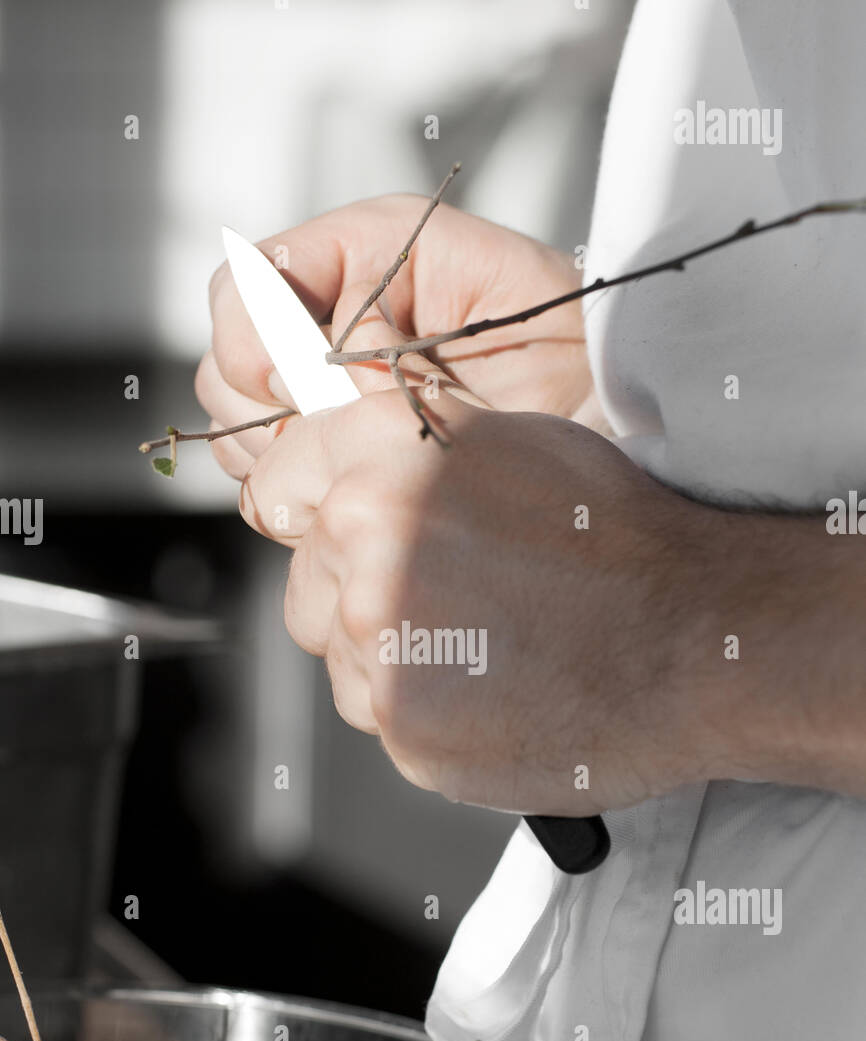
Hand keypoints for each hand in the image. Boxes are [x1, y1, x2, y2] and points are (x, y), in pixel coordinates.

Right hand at [196, 195, 591, 478]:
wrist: (612, 432)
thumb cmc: (573, 351)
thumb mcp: (493, 300)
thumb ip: (388, 316)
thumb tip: (321, 365)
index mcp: (362, 260)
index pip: (247, 283)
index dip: (254, 336)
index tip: (297, 383)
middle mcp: (331, 328)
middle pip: (226, 364)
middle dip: (272, 407)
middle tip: (345, 430)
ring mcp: (327, 404)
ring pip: (239, 431)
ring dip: (286, 457)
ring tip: (366, 461)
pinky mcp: (336, 467)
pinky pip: (271, 488)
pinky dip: (301, 498)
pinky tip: (365, 490)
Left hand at [197, 281, 717, 816]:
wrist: (693, 640)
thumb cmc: (622, 541)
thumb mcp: (511, 444)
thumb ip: (407, 450)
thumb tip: (341, 471)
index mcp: (388, 465)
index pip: (282, 480)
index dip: (309, 503)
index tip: (327, 524)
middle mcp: (367, 550)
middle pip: (309, 583)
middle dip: (358, 592)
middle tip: (451, 600)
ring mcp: (383, 647)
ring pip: (345, 658)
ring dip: (396, 659)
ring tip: (488, 647)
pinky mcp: (406, 730)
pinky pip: (385, 720)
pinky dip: (429, 714)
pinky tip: (495, 690)